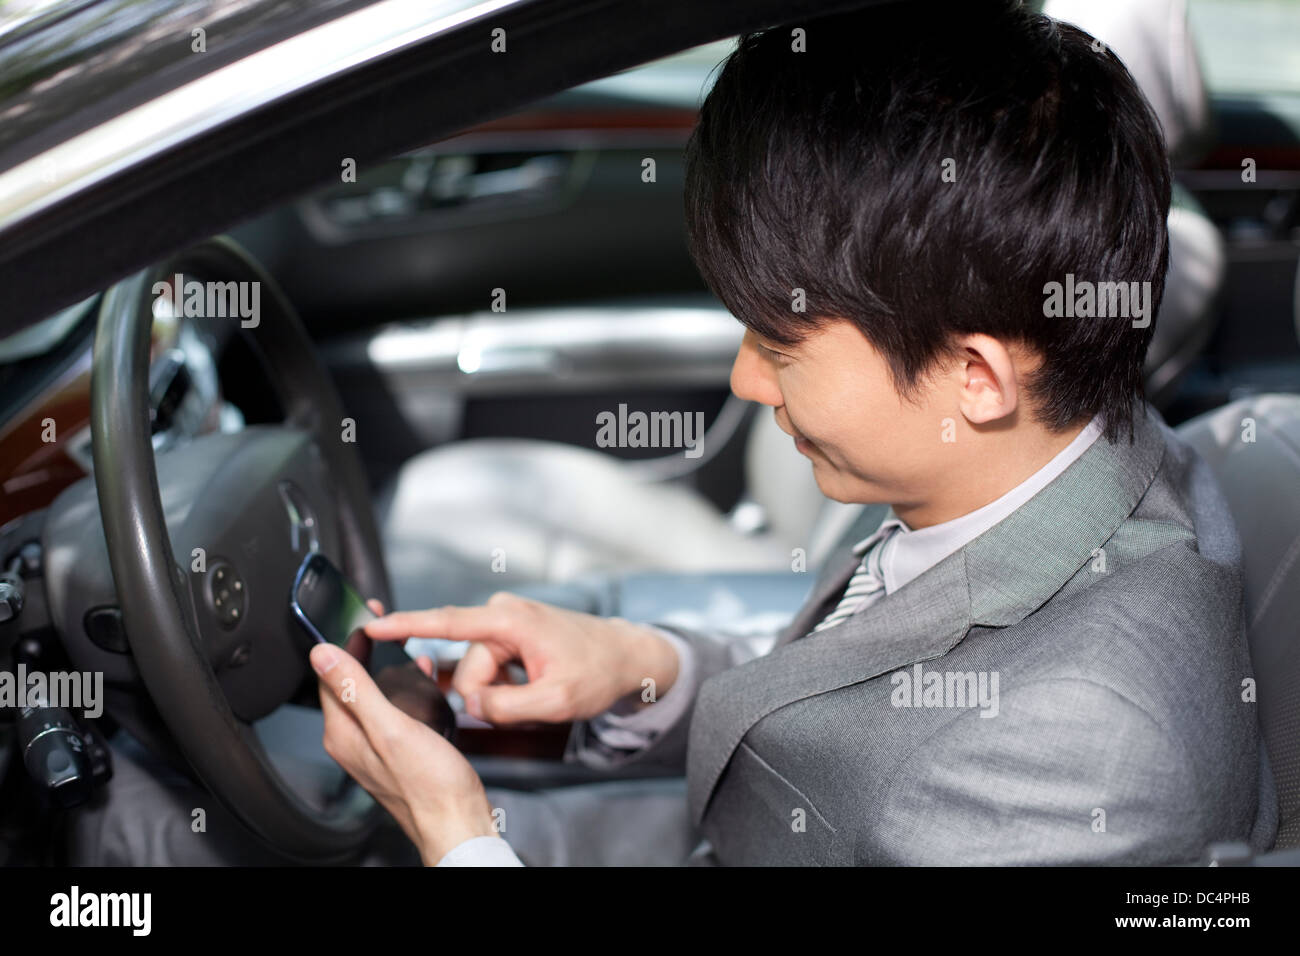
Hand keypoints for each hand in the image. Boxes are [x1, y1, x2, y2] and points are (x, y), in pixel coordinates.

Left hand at [310, 618, 496, 864]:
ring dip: (384, 665)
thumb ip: (355, 689)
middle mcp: (353, 739)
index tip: (362, 615)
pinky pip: (391, 708)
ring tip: (401, 643)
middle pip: (349, 681)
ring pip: (372, 693)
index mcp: (344, 732)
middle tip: (379, 622)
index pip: (331, 673)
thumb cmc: (429, 785)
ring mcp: (374, 745)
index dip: (344, 639)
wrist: (457, 822)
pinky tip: (420, 679)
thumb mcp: (390, 728)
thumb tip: (323, 655)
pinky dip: (402, 687)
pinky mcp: (396, 750)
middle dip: (363, 647)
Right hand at [363, 592, 678, 725]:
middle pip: (466, 670)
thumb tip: (473, 705)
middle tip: (529, 704)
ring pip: (475, 675)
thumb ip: (508, 706)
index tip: (370, 625)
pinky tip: (528, 687)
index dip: (406, 626)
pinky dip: (504, 687)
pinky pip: (487, 670)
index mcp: (509, 621)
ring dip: (500, 694)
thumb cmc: (597, 671)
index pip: (446, 622)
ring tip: (536, 693)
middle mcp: (500, 615)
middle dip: (489, 697)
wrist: (623, 656)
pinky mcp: (505, 635)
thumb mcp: (558, 700)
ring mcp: (502, 624)